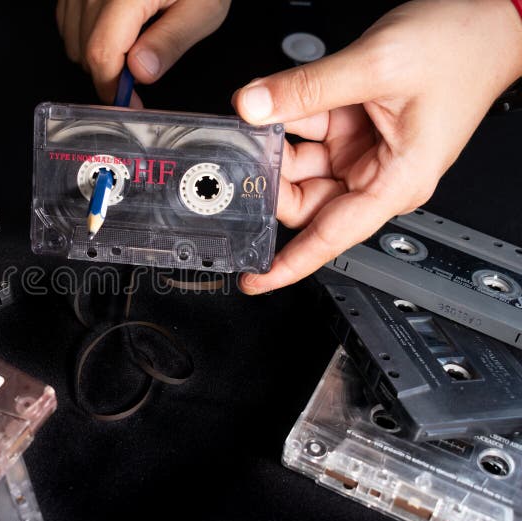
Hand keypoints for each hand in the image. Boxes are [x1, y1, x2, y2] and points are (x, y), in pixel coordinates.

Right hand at [56, 0, 229, 103]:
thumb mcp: (203, 9)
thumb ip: (170, 41)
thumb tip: (139, 73)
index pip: (102, 55)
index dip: (114, 89)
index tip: (131, 104)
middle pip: (84, 51)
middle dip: (109, 74)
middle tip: (138, 75)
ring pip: (71, 39)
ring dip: (96, 55)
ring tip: (131, 47)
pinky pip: (66, 19)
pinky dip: (85, 34)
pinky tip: (114, 32)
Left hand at [234, 0, 521, 294]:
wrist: (487, 18)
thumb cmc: (462, 48)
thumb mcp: (376, 66)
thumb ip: (307, 88)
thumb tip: (252, 107)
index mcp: (397, 182)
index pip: (331, 237)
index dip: (288, 263)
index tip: (254, 279)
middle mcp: (379, 176)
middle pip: (307, 202)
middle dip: (274, 182)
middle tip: (247, 154)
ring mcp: (365, 153)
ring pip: (302, 169)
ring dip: (277, 147)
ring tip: (258, 120)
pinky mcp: (355, 129)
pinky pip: (309, 136)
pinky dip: (288, 121)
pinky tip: (275, 105)